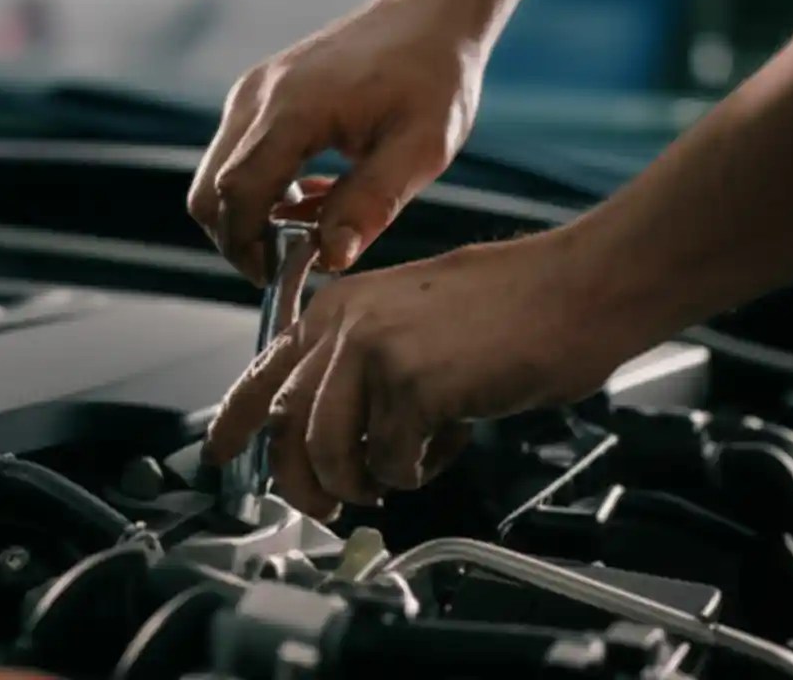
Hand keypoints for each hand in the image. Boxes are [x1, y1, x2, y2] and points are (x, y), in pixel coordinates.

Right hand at [187, 0, 527, 284]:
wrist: (425, 19)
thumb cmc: (430, 78)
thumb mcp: (420, 148)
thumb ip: (371, 203)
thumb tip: (331, 259)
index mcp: (293, 110)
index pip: (237, 193)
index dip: (248, 247)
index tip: (280, 276)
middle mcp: (257, 98)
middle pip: (208, 192)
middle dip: (239, 240)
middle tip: (289, 264)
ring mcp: (251, 94)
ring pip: (216, 178)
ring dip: (249, 218)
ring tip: (306, 230)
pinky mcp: (256, 98)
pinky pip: (234, 159)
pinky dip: (258, 193)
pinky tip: (306, 201)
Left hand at [202, 233, 619, 519]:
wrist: (574, 288)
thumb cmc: (506, 310)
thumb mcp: (407, 324)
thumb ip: (357, 369)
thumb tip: (327, 435)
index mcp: (336, 308)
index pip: (262, 374)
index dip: (233, 423)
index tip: (219, 454)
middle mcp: (343, 326)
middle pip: (288, 430)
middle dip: (305, 483)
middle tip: (333, 505)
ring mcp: (374, 353)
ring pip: (330, 454)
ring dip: (364, 481)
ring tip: (399, 474)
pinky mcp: (413, 386)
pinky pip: (391, 461)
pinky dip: (417, 468)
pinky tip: (447, 441)